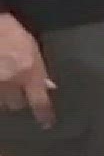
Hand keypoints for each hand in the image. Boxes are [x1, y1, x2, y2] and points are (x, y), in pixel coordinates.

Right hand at [0, 14, 53, 128]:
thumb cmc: (9, 31)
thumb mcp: (31, 47)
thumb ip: (39, 68)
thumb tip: (48, 86)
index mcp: (28, 72)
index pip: (39, 101)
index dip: (43, 114)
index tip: (47, 124)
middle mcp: (10, 82)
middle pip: (16, 104)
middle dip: (18, 99)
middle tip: (18, 89)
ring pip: (1, 101)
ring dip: (3, 95)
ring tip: (5, 79)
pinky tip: (2, 80)